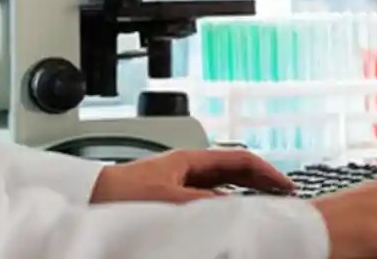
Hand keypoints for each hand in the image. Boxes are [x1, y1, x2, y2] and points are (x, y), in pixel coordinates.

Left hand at [90, 148, 293, 203]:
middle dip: (261, 183)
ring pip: (224, 186)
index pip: (240, 160)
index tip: (286, 187)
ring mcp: (181, 181)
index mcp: (191, 159)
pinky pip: (209, 198)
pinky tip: (231, 218)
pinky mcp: (172, 197)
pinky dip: (226, 205)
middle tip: (284, 199)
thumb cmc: (121, 193)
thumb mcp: (170, 199)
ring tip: (264, 209)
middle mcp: (188, 167)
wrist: (90, 198)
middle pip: (235, 171)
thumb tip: (236, 208)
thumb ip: (204, 203)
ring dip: (246, 195)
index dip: (267, 172)